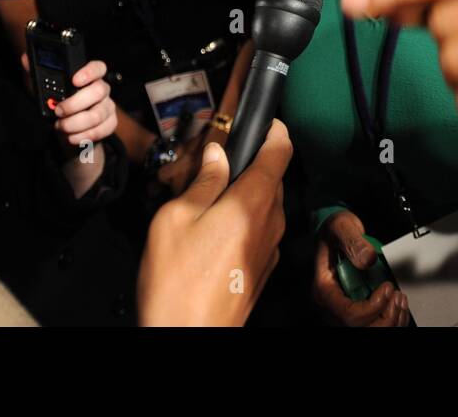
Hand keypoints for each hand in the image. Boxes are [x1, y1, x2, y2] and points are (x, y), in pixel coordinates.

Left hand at [20, 55, 117, 148]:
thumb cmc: (55, 104)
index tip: (74, 80)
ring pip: (98, 114)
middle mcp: (101, 89)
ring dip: (76, 123)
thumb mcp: (42, 88)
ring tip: (61, 126)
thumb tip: (25, 58)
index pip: (98, 67)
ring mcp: (107, 106)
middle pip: (99, 91)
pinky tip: (72, 137)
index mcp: (88, 77)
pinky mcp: (110, 123)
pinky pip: (104, 129)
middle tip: (58, 111)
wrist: (64, 129)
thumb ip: (35, 73)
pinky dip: (85, 136)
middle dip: (75, 104)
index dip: (89, 72)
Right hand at [137, 121, 290, 326]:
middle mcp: (271, 222)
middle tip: (216, 164)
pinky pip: (260, 229)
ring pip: (266, 204)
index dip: (273, 129)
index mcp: (253, 201)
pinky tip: (212, 232)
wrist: (186, 336)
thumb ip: (203, 181)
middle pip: (272, 177)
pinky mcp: (263, 267)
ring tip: (207, 201)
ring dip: (244, 194)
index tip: (261, 122)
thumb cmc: (177, 283)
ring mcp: (270, 247)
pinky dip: (244, 220)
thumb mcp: (176, 218)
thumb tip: (217, 155)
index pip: (281, 150)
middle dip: (250, 164)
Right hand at [311, 209, 408, 326]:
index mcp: (324, 290)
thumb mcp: (342, 228)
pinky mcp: (357, 310)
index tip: (387, 288)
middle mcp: (332, 306)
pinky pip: (375, 324)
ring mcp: (344, 310)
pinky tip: (398, 305)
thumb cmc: (335, 232)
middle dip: (385, 317)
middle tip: (397, 296)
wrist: (337, 234)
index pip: (348, 315)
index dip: (372, 308)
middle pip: (360, 328)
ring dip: (391, 319)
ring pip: (369, 329)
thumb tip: (367, 259)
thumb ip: (353, 242)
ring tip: (399, 299)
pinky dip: (393, 319)